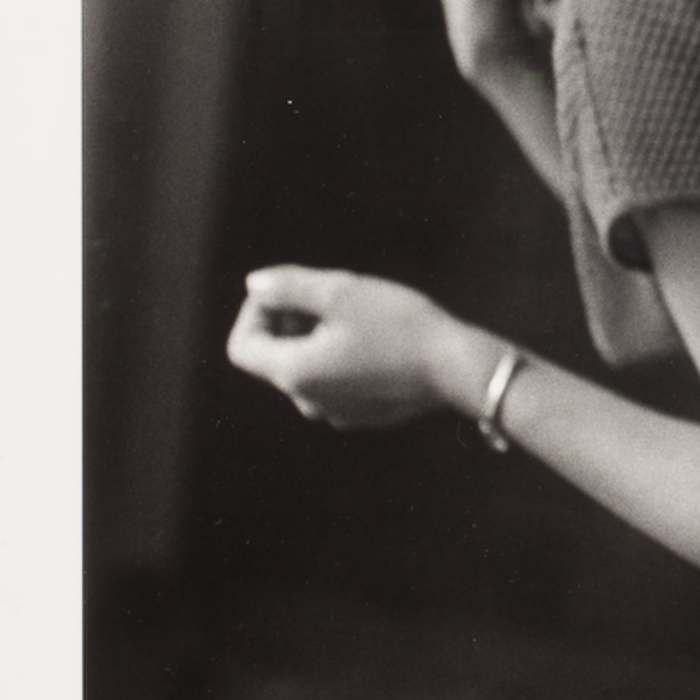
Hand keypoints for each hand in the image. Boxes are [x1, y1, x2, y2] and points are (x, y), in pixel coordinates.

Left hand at [227, 265, 477, 429]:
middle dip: (289, 320)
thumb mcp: (340, 292)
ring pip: (308, 368)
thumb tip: (256, 285)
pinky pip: (335, 382)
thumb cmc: (399, 325)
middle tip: (328, 291)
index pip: (242, 346)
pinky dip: (341, 356)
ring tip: (355, 311)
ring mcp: (337, 412)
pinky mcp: (364, 414)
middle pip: (275, 356)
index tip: (288, 291)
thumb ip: (289, 286)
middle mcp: (308, 401)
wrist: (457, 367)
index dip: (254, 313)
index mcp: (294, 373)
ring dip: (317, 337)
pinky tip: (377, 337)